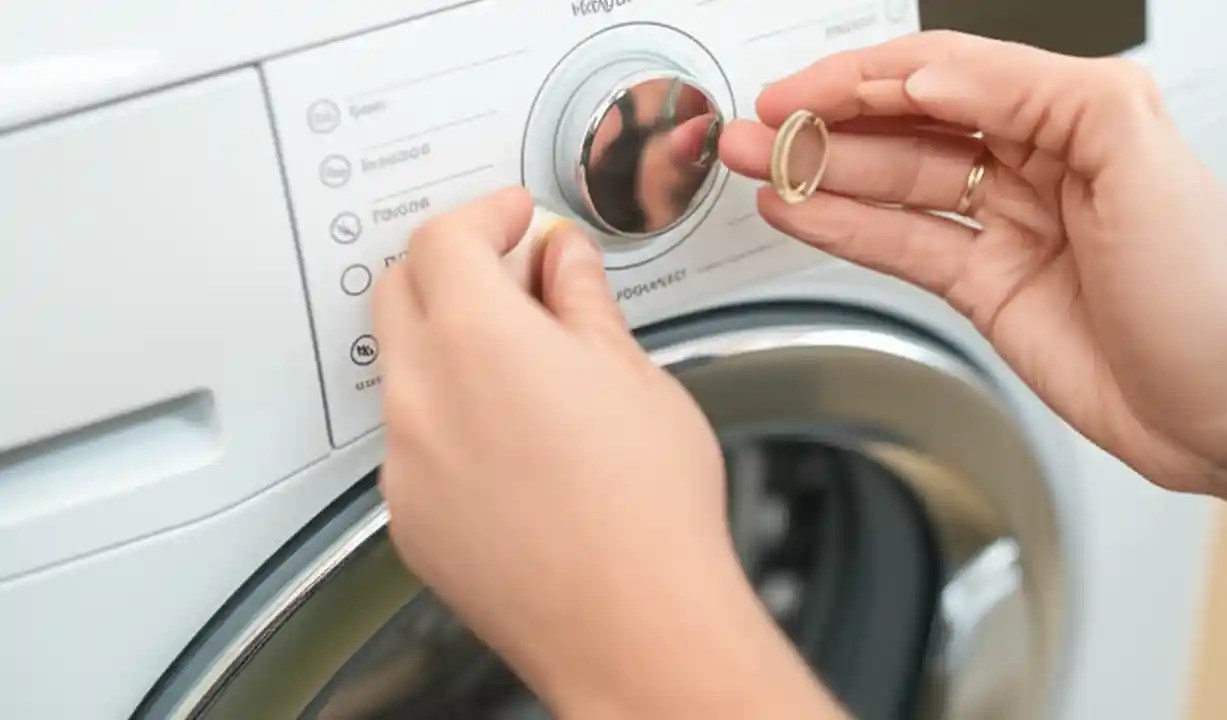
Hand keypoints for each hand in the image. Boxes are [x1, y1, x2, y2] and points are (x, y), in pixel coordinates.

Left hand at [372, 188, 844, 718]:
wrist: (634, 624)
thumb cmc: (645, 511)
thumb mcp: (631, 373)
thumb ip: (582, 301)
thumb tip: (564, 263)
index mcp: (477, 337)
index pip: (444, 238)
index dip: (483, 213)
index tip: (512, 217)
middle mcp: (422, 393)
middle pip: (401, 290)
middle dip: (450, 267)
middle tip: (511, 274)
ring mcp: (405, 461)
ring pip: (403, 369)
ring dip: (447, 346)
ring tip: (524, 370)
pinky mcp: (409, 517)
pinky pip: (410, 440)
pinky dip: (445, 418)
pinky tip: (510, 443)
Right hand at [720, 31, 1226, 513]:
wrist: (1222, 408)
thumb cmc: (1205, 293)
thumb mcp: (1137, 151)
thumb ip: (1032, 93)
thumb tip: (931, 75)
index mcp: (1075, 112)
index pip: (947, 73)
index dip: (864, 79)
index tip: (803, 90)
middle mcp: (1035, 162)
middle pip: (907, 127)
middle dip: (826, 124)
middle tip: (760, 129)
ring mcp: (1004, 226)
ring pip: (894, 185)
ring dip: (821, 174)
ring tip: (760, 167)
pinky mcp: (984, 284)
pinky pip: (901, 244)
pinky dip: (845, 228)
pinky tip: (801, 214)